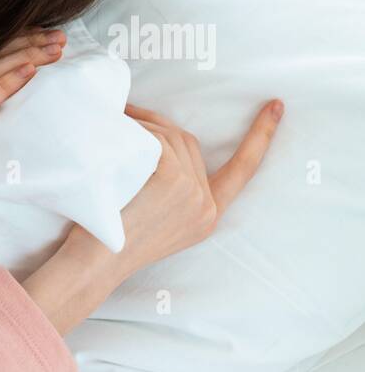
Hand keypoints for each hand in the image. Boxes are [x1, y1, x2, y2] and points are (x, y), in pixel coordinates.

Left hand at [23, 98, 283, 334]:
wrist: (95, 264)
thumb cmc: (109, 241)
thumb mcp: (155, 220)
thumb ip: (172, 190)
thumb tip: (161, 143)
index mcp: (206, 216)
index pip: (243, 170)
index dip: (261, 136)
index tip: (276, 107)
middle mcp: (205, 206)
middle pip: (188, 143)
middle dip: (156, 125)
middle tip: (126, 114)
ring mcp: (192, 192)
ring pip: (170, 137)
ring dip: (140, 125)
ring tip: (111, 126)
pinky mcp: (173, 180)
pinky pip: (156, 141)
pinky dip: (135, 133)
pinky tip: (115, 135)